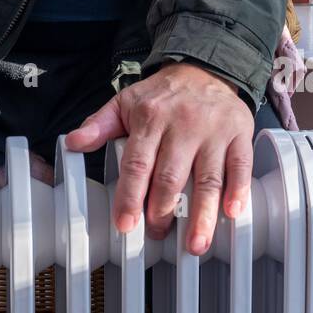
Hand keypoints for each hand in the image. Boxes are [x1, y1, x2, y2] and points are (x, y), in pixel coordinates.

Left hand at [65, 62, 253, 254]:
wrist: (205, 67)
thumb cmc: (162, 94)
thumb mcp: (125, 102)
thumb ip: (99, 125)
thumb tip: (72, 142)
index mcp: (151, 118)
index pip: (138, 164)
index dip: (130, 197)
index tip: (125, 224)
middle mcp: (183, 125)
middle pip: (171, 176)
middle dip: (163, 212)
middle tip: (158, 236)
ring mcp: (213, 131)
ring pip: (207, 178)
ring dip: (201, 215)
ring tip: (195, 245)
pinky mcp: (239, 134)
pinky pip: (240, 165)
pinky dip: (238, 190)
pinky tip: (233, 213)